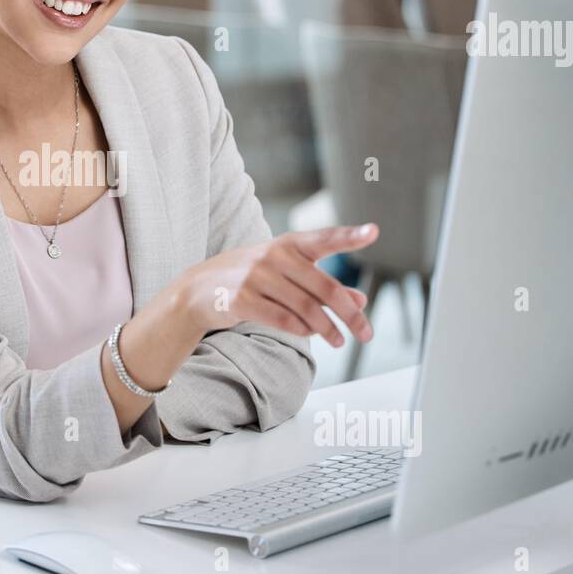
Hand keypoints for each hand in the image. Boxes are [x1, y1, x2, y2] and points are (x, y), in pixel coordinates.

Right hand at [179, 224, 378, 347]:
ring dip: (327, 329)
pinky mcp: (242, 299)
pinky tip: (309, 335)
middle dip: (350, 313)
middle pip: (324, 288)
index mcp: (289, 244)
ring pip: (306, 308)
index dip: (350, 236)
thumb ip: (323, 285)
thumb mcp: (286, 274)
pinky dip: (301, 330)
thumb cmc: (250, 278)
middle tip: (366, 333)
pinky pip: (282, 319)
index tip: (374, 231)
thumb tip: (360, 301)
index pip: (325, 238)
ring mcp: (256, 277)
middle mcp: (274, 256)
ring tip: (339, 341)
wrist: (198, 289)